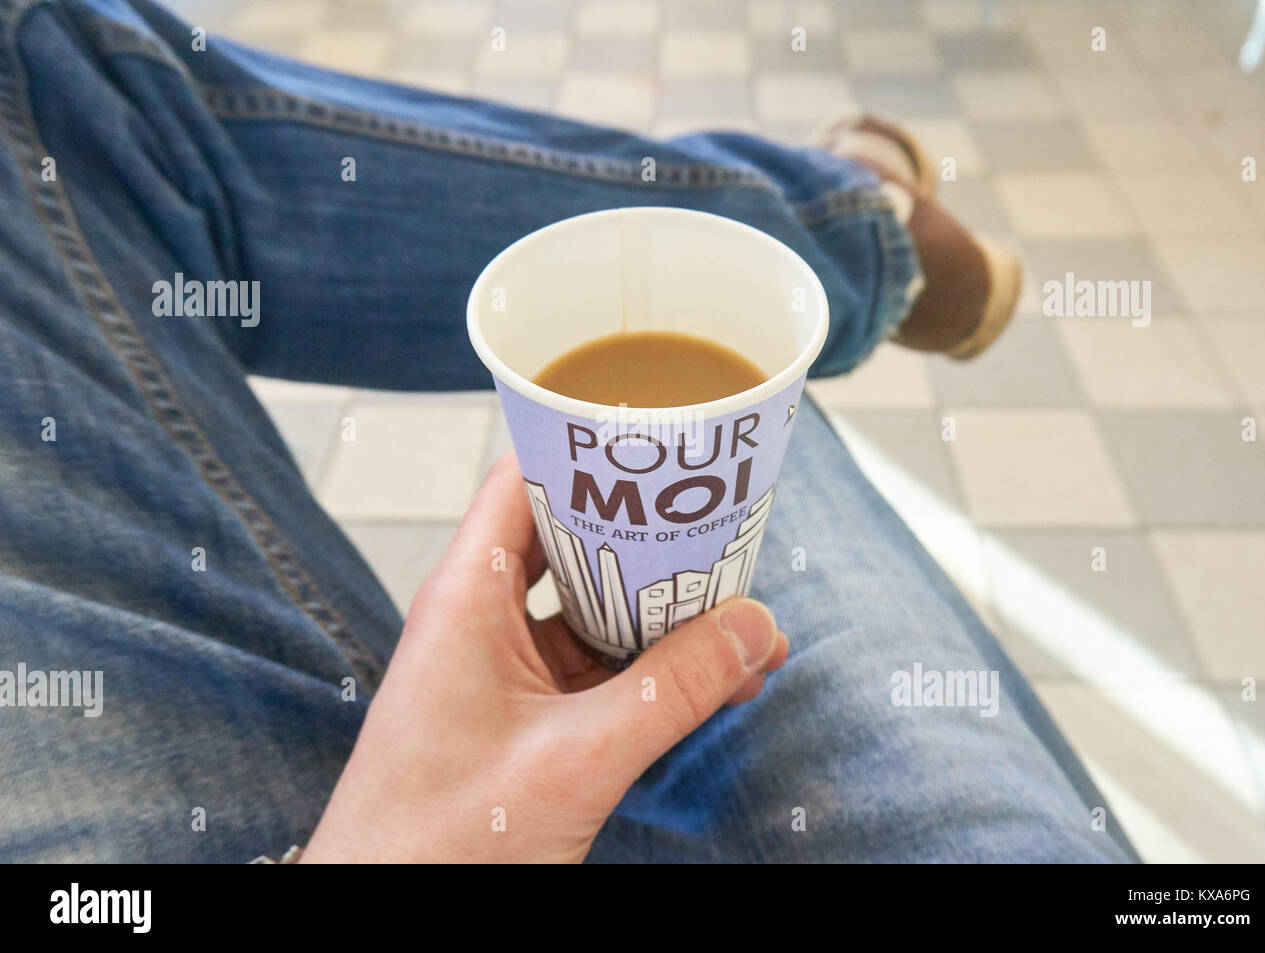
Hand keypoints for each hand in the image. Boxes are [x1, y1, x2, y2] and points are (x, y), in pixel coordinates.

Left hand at [302, 453, 788, 862]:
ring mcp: (501, 670)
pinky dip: (651, 671)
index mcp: (468, 595)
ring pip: (593, 611)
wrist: (387, 920)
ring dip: (664, 615)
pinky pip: (596, 671)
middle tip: (726, 524)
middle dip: (653, 538)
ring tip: (743, 611)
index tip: (665, 438)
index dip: (592, 450)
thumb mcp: (577, 759)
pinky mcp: (521, 719)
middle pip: (574, 541)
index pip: (527, 479)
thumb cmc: (439, 844)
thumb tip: (755, 627)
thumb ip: (674, 690)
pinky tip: (716, 679)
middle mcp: (481, 619)